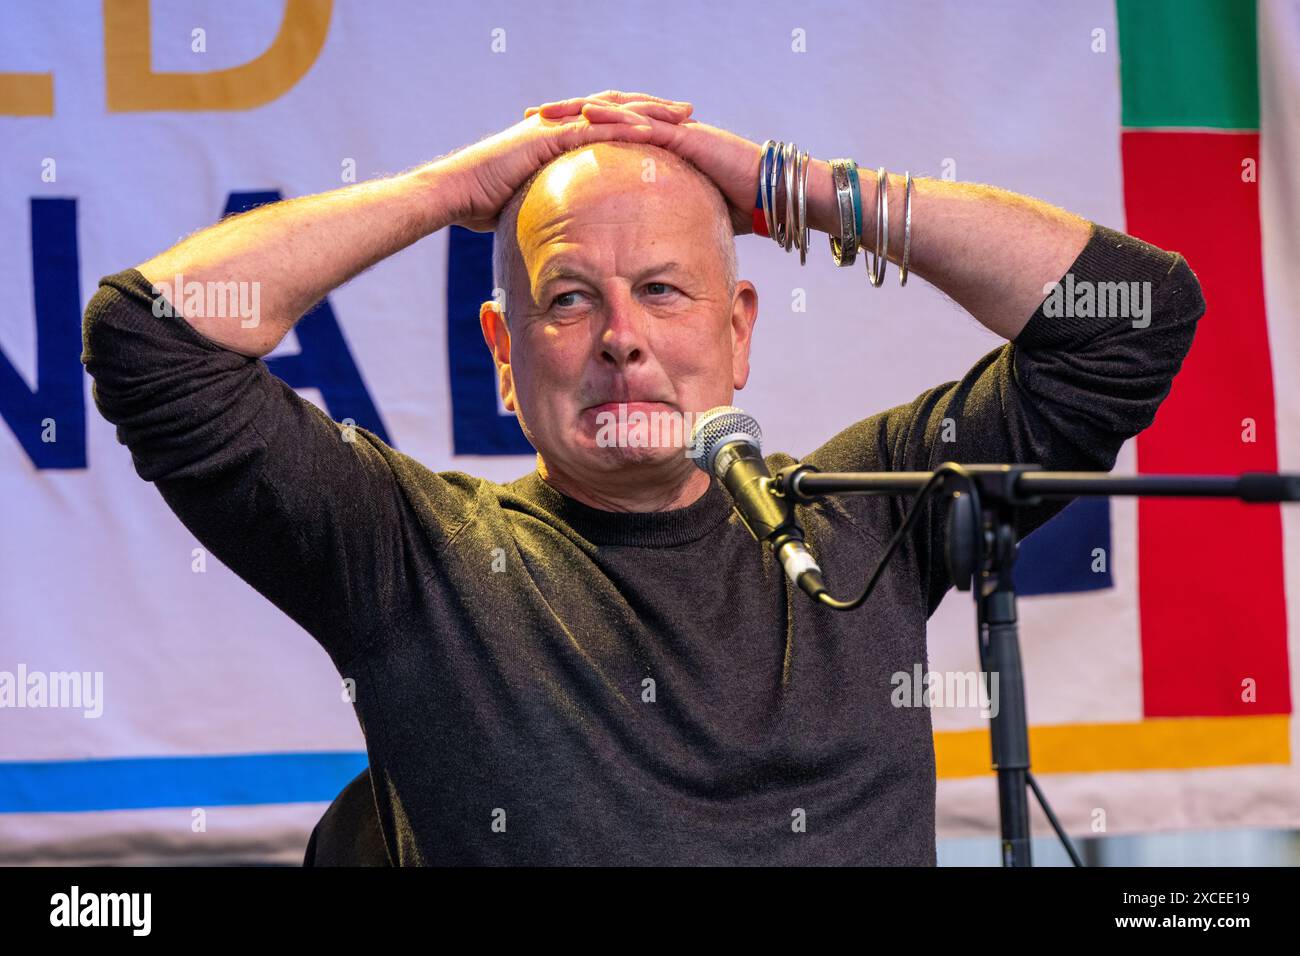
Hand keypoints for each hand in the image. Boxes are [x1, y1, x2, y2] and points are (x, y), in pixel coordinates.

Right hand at [441, 105, 687, 231]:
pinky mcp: (548, 136)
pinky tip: (650, 131)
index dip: (637, 123)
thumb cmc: (485, 204)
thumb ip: (552, 206)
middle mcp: (558, 124)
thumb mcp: (529, 202)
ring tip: (681, 116)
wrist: (457, 194)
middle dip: (653, 108)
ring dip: (648, 111)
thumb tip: (568, 230)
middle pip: (615, 108)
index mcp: (558, 137)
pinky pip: (592, 127)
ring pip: (610, 111)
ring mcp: (553, 127)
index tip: (669, 129)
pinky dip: (622, 127)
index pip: (606, 122)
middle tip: (688, 111)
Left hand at [526, 92, 763, 235]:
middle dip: (568, 112)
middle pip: (608, 114)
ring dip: (582, 109)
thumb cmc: (742, 209)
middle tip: (533, 114)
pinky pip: (646, 122)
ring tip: (549, 111)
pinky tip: (589, 115)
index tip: (545, 136)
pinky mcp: (687, 135)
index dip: (578, 132)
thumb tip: (649, 252)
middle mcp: (665, 131)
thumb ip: (667, 222)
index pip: (612, 133)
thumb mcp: (690, 215)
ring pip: (620, 110)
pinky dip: (617, 117)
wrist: (776, 197)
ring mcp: (675, 129)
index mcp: (660, 149)